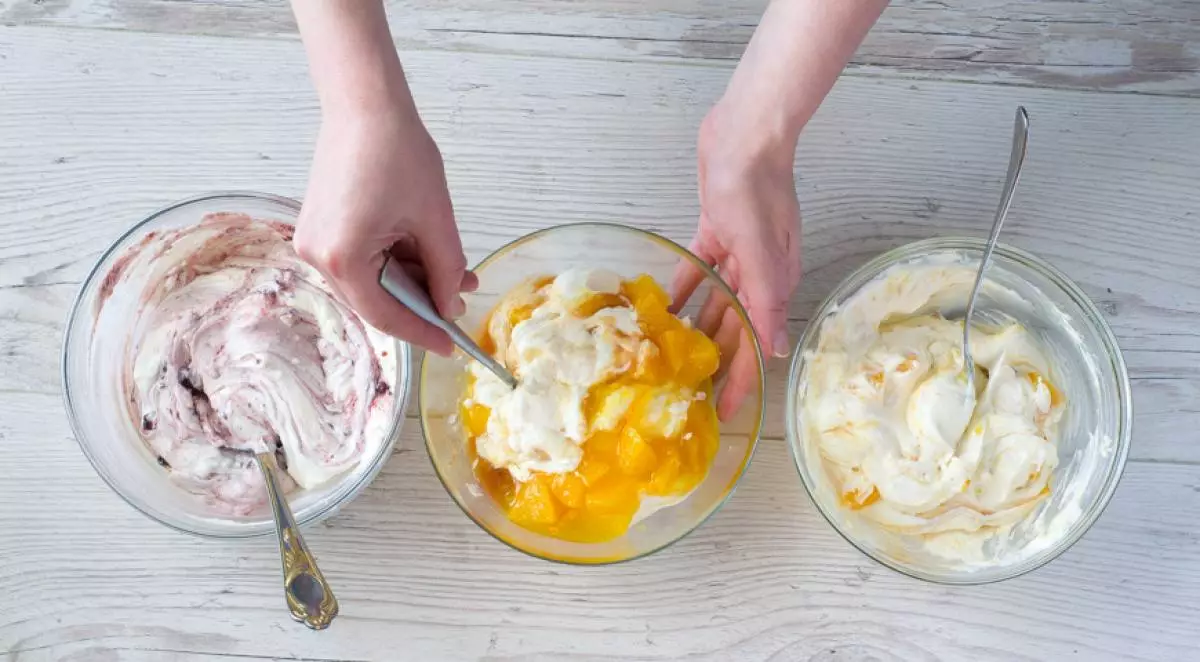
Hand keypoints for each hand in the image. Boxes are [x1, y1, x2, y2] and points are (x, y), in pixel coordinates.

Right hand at [294, 100, 475, 355]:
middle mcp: (318, 256)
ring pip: (371, 281)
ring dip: (412, 280)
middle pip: (376, 301)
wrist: (365, 105)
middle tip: (461, 297)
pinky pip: (362, 260)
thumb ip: (445, 271)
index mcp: (343, 258)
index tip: (450, 344)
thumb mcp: (434, 220)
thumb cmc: (398, 153)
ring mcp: (314, 242)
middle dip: (422, 301)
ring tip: (455, 269)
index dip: (422, 332)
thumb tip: (450, 308)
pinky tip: (426, 252)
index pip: (385, 316)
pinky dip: (394, 261)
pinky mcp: (320, 227)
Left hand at [671, 100, 802, 419]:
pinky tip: (666, 309)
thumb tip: (777, 351)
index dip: (740, 380)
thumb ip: (768, 303)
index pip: (755, 344)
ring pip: (715, 303)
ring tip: (674, 360)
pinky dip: (685, 289)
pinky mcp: (715, 231)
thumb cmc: (756, 191)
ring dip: (698, 330)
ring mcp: (738, 253)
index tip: (724, 412)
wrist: (746, 135)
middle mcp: (758, 273)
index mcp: (773, 283)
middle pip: (734, 329)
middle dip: (717, 364)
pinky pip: (699, 271)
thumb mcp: (764, 253)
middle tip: (691, 395)